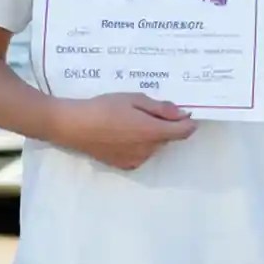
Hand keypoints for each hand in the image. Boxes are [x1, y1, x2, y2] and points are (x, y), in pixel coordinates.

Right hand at [52, 92, 198, 169]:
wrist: (74, 126)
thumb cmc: (104, 107)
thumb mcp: (134, 99)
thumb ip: (161, 108)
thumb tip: (183, 114)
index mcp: (152, 131)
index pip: (183, 132)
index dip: (188, 122)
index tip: (185, 113)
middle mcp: (148, 150)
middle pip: (168, 138)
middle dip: (165, 125)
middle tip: (147, 110)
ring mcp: (136, 159)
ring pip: (155, 146)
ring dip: (152, 135)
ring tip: (129, 121)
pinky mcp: (125, 165)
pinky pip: (142, 154)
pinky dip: (140, 145)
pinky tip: (123, 134)